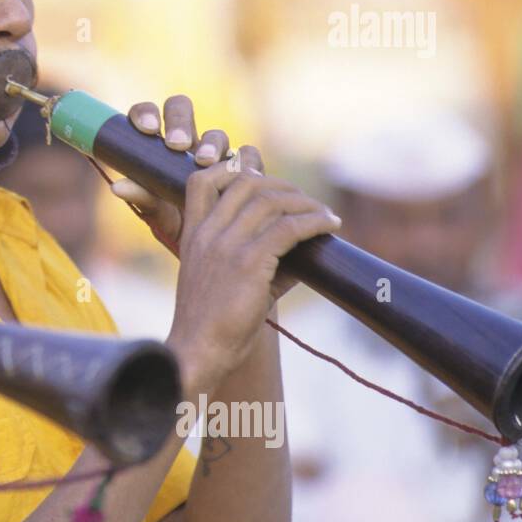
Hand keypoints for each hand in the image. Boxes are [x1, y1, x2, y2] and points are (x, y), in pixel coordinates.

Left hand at [108, 95, 232, 255]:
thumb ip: (143, 200)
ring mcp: (217, 153)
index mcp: (158, 148)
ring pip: (216, 133)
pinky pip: (248, 155)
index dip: (147, 113)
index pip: (149, 116)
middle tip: (177, 145)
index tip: (148, 129)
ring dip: (211, 144)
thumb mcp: (160, 217)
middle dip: (180, 122)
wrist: (218, 254)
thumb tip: (117, 186)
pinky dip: (244, 161)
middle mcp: (187, 144)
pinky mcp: (245, 168)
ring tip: (206, 164)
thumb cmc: (181, 229)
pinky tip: (240, 176)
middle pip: (181, 110)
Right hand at [164, 152, 341, 394]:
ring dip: (305, 203)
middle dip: (282, 185)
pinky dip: (315, 222)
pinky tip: (330, 225)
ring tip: (324, 214)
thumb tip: (300, 253)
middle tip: (304, 201)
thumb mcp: (221, 281)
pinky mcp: (248, 262)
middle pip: (246, 182)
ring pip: (271, 201)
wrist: (197, 352)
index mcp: (192, 234)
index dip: (233, 168)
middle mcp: (206, 233)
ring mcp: (226, 245)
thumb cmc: (211, 325)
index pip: (202, 180)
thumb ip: (253, 259)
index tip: (261, 177)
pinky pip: (289, 228)